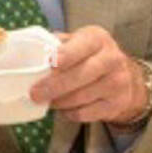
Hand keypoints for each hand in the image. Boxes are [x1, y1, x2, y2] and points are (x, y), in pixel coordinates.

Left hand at [29, 26, 147, 124]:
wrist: (121, 75)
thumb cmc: (88, 56)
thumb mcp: (76, 42)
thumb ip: (56, 45)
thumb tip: (29, 54)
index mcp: (97, 39)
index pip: (80, 47)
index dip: (65, 55)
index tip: (49, 63)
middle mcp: (112, 58)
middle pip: (80, 75)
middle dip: (54, 86)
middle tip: (35, 94)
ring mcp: (118, 82)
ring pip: (81, 97)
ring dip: (59, 101)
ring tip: (48, 100)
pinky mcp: (117, 103)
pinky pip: (86, 113)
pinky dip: (70, 113)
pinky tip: (64, 108)